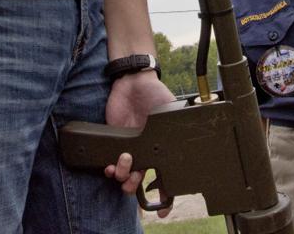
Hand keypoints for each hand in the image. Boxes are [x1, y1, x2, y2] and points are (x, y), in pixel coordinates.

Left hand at [103, 71, 175, 216]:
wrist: (133, 81)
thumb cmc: (154, 93)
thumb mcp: (170, 110)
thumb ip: (174, 126)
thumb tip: (182, 142)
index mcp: (161, 148)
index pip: (165, 177)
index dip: (165, 197)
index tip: (162, 211)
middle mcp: (145, 151)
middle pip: (140, 180)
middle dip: (134, 187)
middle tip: (132, 182)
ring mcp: (129, 147)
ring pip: (125, 175)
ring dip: (123, 176)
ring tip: (123, 165)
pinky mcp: (113, 140)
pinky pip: (111, 162)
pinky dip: (110, 168)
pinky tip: (110, 165)